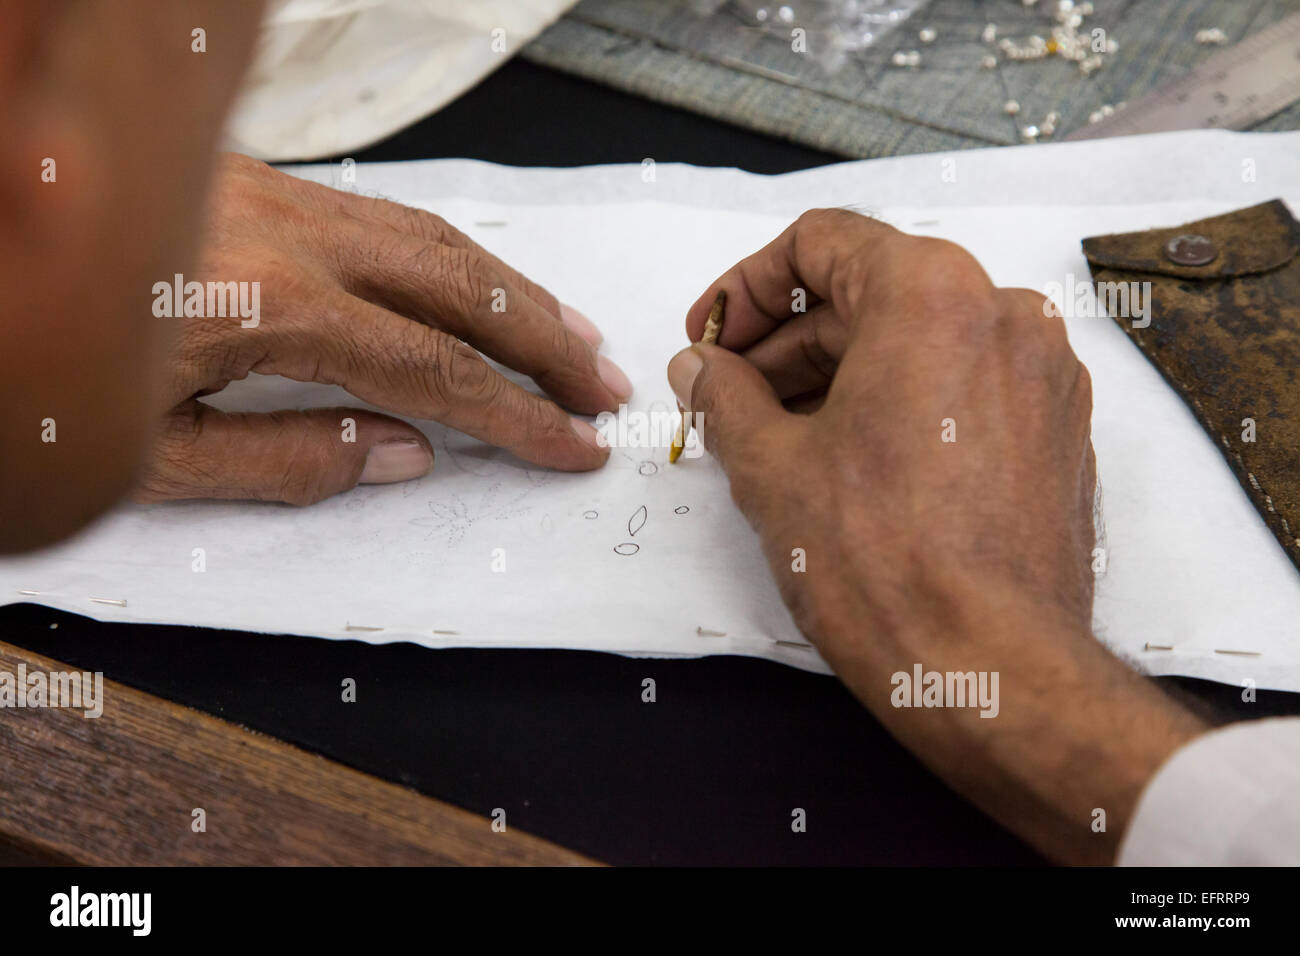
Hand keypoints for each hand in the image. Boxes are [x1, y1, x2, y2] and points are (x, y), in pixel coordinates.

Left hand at [137, 153, 630, 503]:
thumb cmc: (34, 376)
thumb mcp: (153, 457)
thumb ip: (291, 460)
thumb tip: (402, 453)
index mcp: (264, 309)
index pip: (435, 369)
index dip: (518, 414)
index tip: (572, 445)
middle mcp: (284, 235)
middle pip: (458, 283)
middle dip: (543, 339)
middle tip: (603, 383)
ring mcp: (271, 197)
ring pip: (430, 234)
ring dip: (510, 289)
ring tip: (567, 337)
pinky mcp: (253, 182)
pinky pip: (383, 214)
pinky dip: (449, 255)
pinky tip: (474, 285)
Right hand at [667, 209, 1204, 862]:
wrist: (992, 669)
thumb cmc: (888, 568)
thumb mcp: (771, 468)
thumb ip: (724, 397)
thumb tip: (700, 370)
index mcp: (932, 295)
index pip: (821, 241)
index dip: (746, 287)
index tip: (712, 337)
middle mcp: (1003, 315)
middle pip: (870, 292)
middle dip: (787, 342)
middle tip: (728, 395)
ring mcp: (1041, 375)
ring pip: (919, 341)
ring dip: (839, 375)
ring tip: (778, 436)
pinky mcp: (1056, 431)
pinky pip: (963, 385)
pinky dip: (900, 403)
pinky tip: (849, 462)